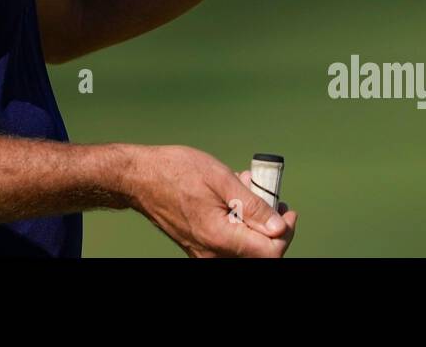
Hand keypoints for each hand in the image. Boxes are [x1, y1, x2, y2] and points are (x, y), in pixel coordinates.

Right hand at [129, 145, 297, 256]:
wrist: (139, 178)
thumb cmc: (175, 172)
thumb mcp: (220, 178)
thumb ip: (251, 205)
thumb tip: (279, 227)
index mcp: (219, 237)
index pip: (270, 253)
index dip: (285, 233)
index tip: (286, 209)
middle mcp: (212, 253)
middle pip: (259, 253)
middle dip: (270, 225)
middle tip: (266, 195)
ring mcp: (204, 253)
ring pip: (244, 248)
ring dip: (253, 222)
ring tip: (244, 189)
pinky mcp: (199, 247)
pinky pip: (228, 244)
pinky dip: (237, 224)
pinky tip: (231, 199)